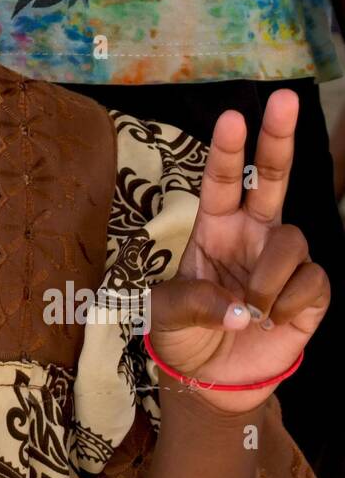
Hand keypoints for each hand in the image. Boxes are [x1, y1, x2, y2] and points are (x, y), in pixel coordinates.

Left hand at [148, 90, 328, 414]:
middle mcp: (252, 233)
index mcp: (214, 227)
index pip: (223, 179)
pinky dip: (290, 302)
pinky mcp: (309, 291)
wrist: (211, 378)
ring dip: (269, 277)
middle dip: (278, 137)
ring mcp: (282, 259)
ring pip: (292, 240)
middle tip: (282, 99)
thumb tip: (237, 307)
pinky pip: (312, 281)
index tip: (232, 116)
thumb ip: (190, 304)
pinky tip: (273, 320)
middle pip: (272, 176)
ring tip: (250, 309)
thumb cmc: (183, 334)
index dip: (228, 149)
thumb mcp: (164, 316)